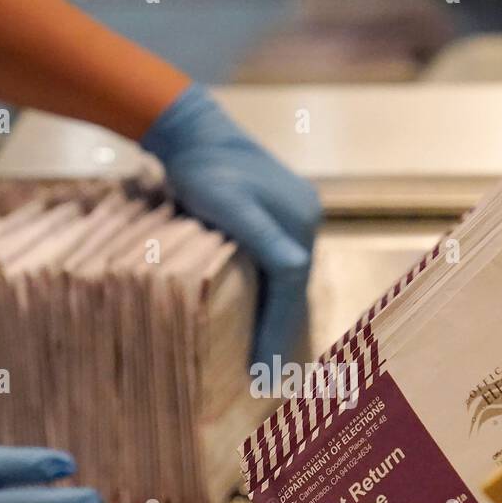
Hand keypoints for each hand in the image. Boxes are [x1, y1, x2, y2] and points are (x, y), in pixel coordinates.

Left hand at [142, 83, 321, 367]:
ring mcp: (298, 214)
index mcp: (300, 222)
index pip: (291, 288)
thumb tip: (296, 273)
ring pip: (288, 277)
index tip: (262, 367)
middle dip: (280, 329)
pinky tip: (260, 312)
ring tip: (263, 352)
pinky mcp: (282, 211)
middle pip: (293, 286)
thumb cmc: (204, 172)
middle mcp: (307, 219)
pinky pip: (280, 262)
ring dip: (277, 313)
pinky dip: (272, 292)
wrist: (193, 131)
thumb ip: (265, 240)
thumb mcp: (231, 206)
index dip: (277, 331)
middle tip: (264, 371)